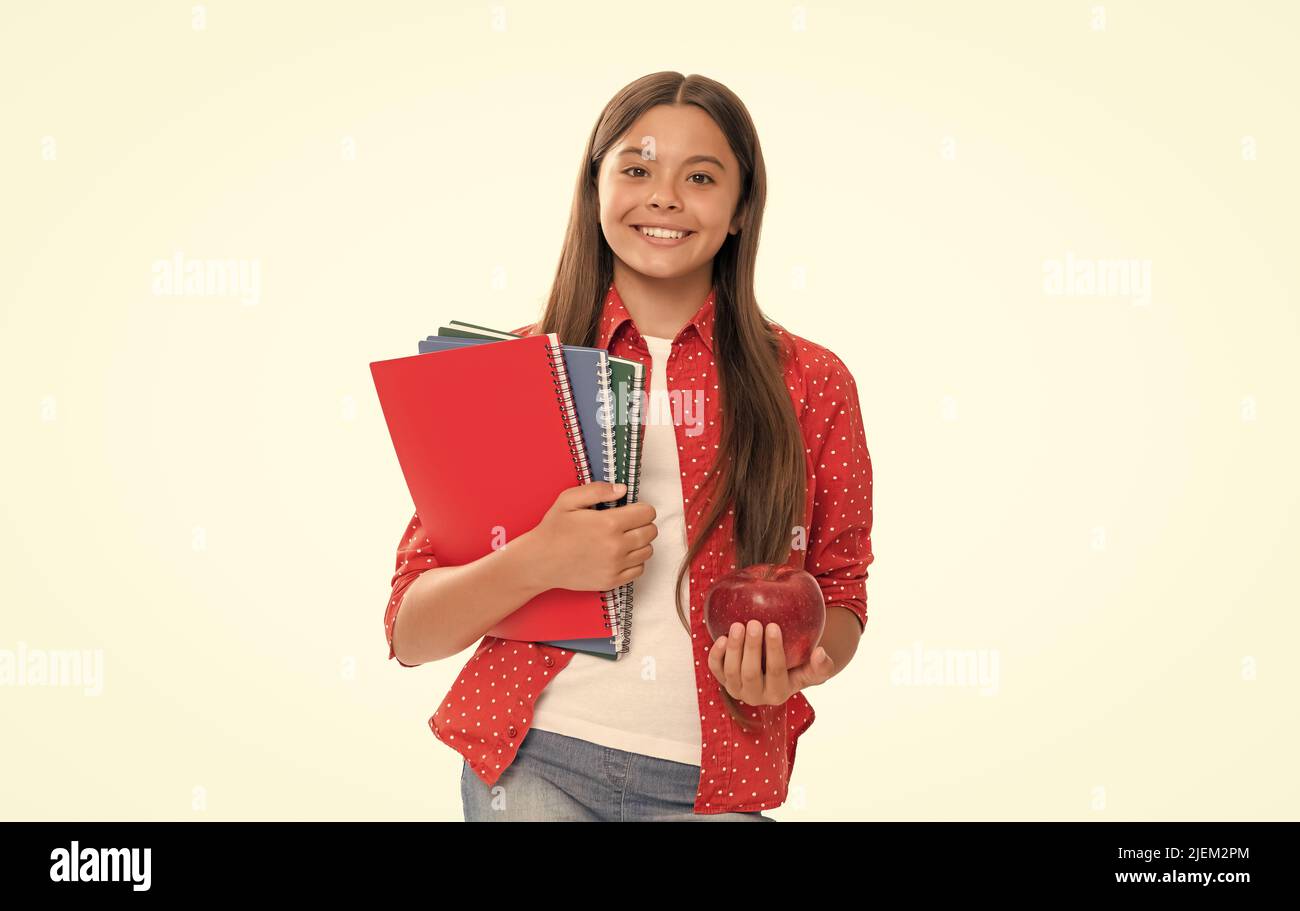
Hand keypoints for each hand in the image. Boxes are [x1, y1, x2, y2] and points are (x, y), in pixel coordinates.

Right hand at [523, 481, 656, 591]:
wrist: (540, 562)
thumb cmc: (553, 529)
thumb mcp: (568, 500)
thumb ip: (597, 490)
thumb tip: (623, 490)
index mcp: (609, 523)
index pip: (648, 513)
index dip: (641, 508)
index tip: (630, 510)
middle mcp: (616, 546)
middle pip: (651, 532)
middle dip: (643, 524)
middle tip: (627, 523)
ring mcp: (615, 566)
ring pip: (647, 551)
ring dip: (640, 543)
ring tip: (623, 539)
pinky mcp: (612, 581)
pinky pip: (639, 569)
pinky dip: (634, 561)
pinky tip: (620, 555)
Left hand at [707, 620, 834, 705]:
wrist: (774, 670)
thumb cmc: (798, 667)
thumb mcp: (813, 670)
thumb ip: (822, 665)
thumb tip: (821, 653)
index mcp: (778, 694)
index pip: (776, 672)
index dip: (774, 650)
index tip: (774, 626)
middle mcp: (755, 696)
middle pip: (750, 673)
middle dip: (751, 648)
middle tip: (754, 622)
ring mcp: (737, 689)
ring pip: (731, 672)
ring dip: (734, 648)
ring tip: (738, 625)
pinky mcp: (723, 680)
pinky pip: (716, 669)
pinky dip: (716, 655)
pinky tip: (722, 637)